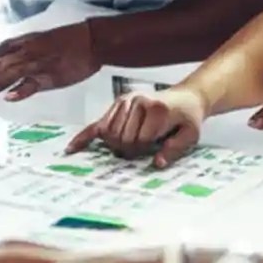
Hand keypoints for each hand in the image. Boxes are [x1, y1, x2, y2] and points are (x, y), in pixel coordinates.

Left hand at [0, 22, 98, 101]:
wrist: (91, 40)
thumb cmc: (61, 43)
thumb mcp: (33, 44)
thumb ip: (13, 56)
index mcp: (18, 45)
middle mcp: (23, 53)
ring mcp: (37, 63)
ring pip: (9, 75)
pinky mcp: (51, 75)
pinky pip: (35, 83)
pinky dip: (22, 90)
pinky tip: (10, 98)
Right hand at [67, 87, 205, 167]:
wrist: (186, 97)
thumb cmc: (188, 118)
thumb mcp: (190, 135)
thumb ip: (175, 149)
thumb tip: (156, 164)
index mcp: (155, 108)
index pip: (140, 140)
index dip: (144, 151)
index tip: (152, 151)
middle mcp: (137, 101)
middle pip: (122, 137)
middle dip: (129, 149)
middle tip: (141, 149)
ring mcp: (124, 101)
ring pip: (109, 133)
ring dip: (115, 144)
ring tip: (128, 145)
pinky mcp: (117, 104)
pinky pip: (97, 123)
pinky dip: (84, 136)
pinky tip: (71, 149)